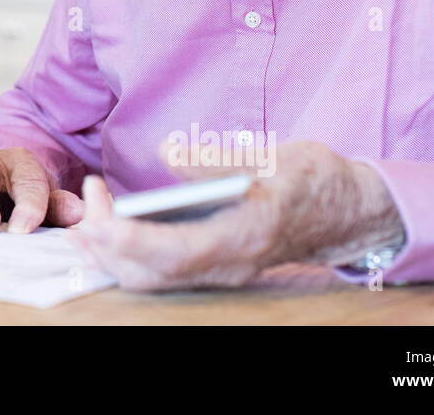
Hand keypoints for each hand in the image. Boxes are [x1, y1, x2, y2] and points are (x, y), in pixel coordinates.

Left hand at [73, 140, 402, 290]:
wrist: (350, 212)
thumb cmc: (312, 179)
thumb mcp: (271, 157)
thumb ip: (215, 160)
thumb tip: (167, 154)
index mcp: (247, 234)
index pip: (177, 253)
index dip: (130, 240)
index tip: (99, 217)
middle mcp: (232, 264)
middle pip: (156, 274)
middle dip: (109, 248)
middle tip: (84, 206)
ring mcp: (224, 272)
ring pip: (155, 280)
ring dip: (113, 256)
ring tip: (83, 221)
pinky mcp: (217, 268)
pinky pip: (164, 274)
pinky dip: (129, 258)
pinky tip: (109, 232)